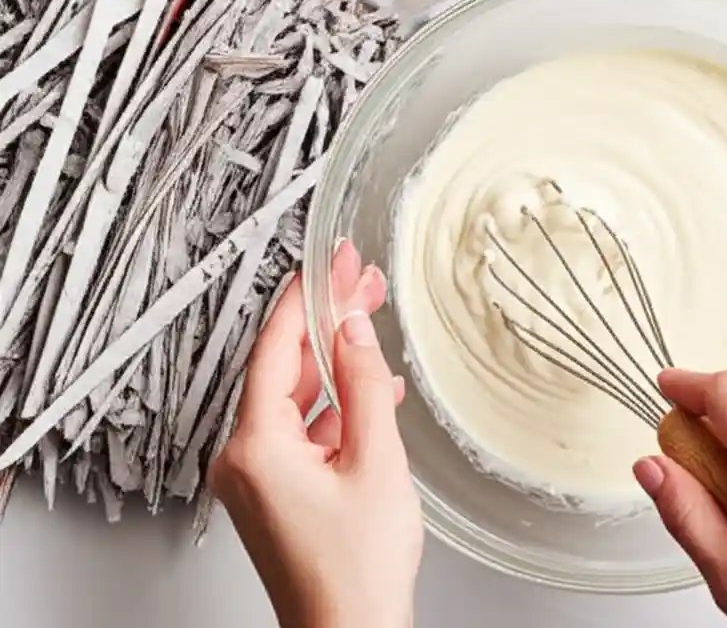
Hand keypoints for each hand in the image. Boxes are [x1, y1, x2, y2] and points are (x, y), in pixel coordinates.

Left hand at [211, 241, 422, 627]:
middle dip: (327, 323)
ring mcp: (257, 477)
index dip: (308, 297)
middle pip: (285, 369)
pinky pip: (302, 431)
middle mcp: (243, 459)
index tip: (331, 262)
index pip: (275, 348)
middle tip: (360, 281)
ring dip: (336, 365)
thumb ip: (364, 387)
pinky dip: (336, 408)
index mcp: (256, 447)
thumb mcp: (376, 462)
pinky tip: (370, 392)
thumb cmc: (356, 571)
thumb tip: (353, 331)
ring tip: (373, 326)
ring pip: (296, 399)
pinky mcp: (275, 492)